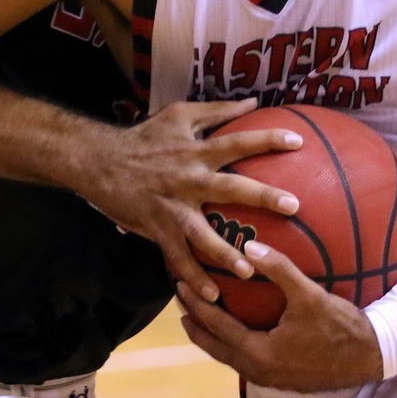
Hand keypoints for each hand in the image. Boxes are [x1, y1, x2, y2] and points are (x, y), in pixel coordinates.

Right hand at [76, 99, 302, 300]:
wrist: (99, 161)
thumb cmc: (143, 137)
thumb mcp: (179, 115)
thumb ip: (217, 111)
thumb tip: (252, 102)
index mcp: (197, 151)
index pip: (238, 142)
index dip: (267, 139)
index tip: (297, 141)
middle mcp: (189, 179)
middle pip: (231, 188)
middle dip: (263, 197)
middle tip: (293, 206)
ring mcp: (173, 207)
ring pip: (203, 235)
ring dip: (227, 254)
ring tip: (250, 271)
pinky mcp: (158, 228)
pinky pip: (178, 257)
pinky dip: (193, 277)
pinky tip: (212, 296)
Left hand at [176, 242, 383, 391]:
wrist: (372, 358)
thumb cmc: (341, 328)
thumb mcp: (309, 295)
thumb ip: (278, 269)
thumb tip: (248, 245)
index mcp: (259, 354)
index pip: (216, 326)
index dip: (195, 304)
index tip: (179, 284)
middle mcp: (257, 372)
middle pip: (213, 346)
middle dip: (194, 321)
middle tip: (180, 297)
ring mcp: (267, 379)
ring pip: (227, 356)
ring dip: (211, 334)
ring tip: (198, 313)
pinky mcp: (279, 379)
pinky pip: (243, 360)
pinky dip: (230, 343)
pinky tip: (233, 327)